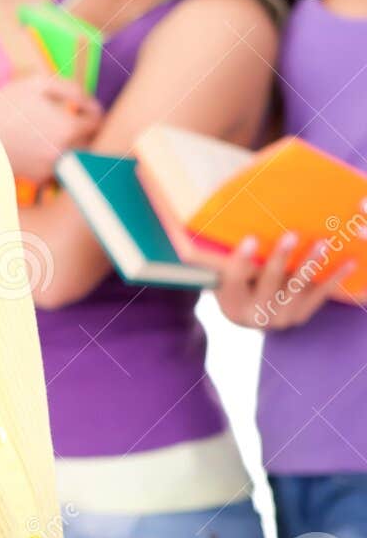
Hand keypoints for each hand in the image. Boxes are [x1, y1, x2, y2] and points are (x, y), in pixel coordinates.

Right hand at [0, 74, 103, 183]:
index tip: (82, 109)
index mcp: (67, 128)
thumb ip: (72, 89)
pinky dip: (54, 161)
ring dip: (72, 149)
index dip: (92, 113)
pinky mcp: (36, 178)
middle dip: (86, 133)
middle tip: (75, 123)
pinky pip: (57, 171)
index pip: (97, 123)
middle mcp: (62, 152)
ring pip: (75, 160)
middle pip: (91, 145)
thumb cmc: (5, 103)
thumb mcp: (39, 83)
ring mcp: (49, 168)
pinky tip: (39, 148)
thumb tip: (92, 104)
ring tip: (56, 136)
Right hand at [214, 221, 362, 329]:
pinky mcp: (301, 315)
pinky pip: (320, 295)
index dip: (242, 259)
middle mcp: (256, 314)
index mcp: (232, 302)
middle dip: (281, 258)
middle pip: (269, 282)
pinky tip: (348, 262)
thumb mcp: (218, 277)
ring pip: (297, 287)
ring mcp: (282, 317)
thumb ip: (217, 257)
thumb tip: (189, 220)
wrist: (248, 317)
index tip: (250, 238)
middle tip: (291, 234)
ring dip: (310, 264)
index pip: (234, 279)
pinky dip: (334, 278)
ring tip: (322, 243)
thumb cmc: (233, 286)